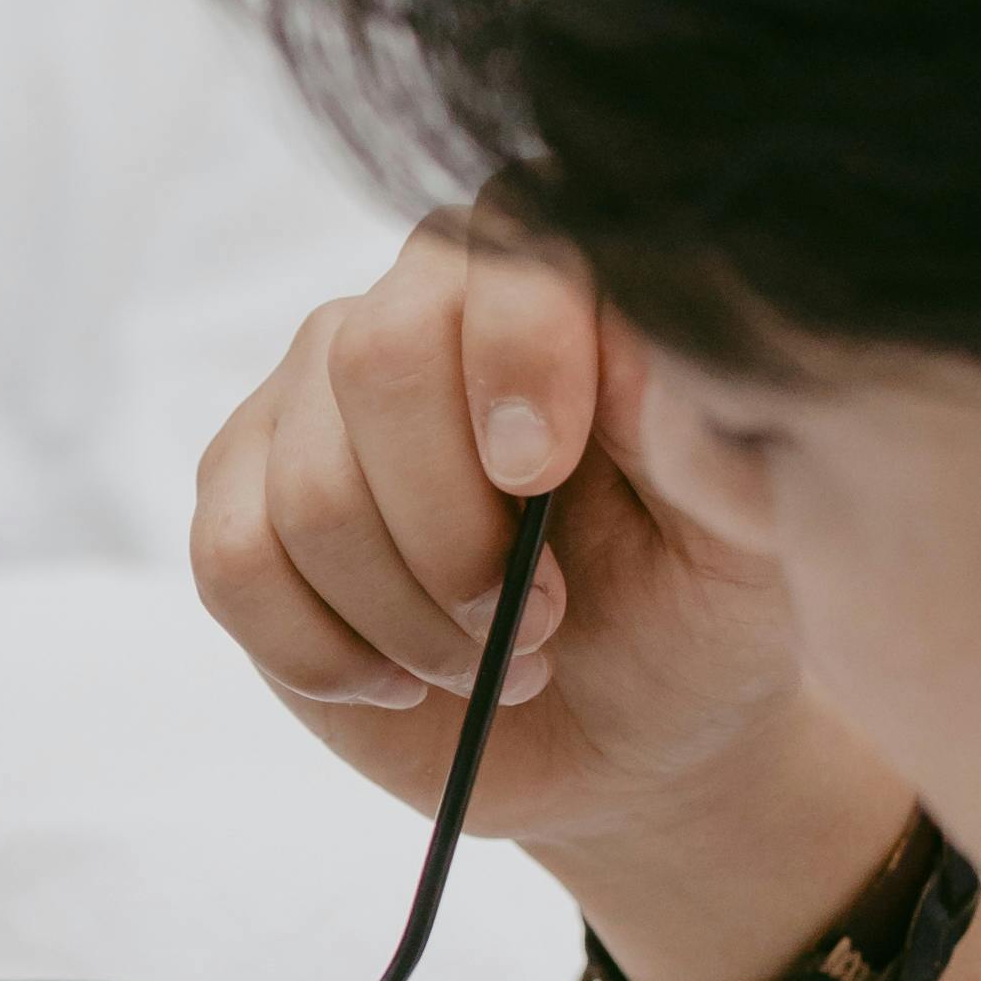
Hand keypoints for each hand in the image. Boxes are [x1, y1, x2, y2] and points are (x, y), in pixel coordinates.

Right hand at [191, 204, 806, 851]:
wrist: (620, 728)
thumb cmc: (691, 612)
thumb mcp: (748, 542)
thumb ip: (712, 443)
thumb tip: (648, 356)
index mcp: (551, 285)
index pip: (498, 252)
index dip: (510, 354)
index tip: (540, 477)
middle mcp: (414, 312)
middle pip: (376, 361)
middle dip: (456, 531)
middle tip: (540, 620)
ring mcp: (307, 402)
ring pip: (305, 492)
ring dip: (408, 619)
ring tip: (487, 661)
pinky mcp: (236, 500)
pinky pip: (232, 564)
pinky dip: (324, 654)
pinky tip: (397, 678)